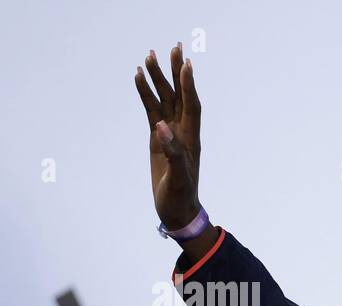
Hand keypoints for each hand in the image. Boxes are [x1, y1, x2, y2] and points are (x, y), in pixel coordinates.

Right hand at [135, 44, 201, 229]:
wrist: (176, 210)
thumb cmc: (180, 197)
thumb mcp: (177, 178)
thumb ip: (172, 152)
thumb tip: (161, 126)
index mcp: (191, 139)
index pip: (192, 105)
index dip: (189, 85)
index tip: (185, 64)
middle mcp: (182, 132)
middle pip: (179, 95)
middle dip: (175, 72)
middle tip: (171, 48)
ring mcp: (170, 133)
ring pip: (164, 99)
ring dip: (158, 79)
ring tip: (149, 55)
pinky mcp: (157, 138)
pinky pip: (151, 110)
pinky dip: (146, 94)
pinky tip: (139, 78)